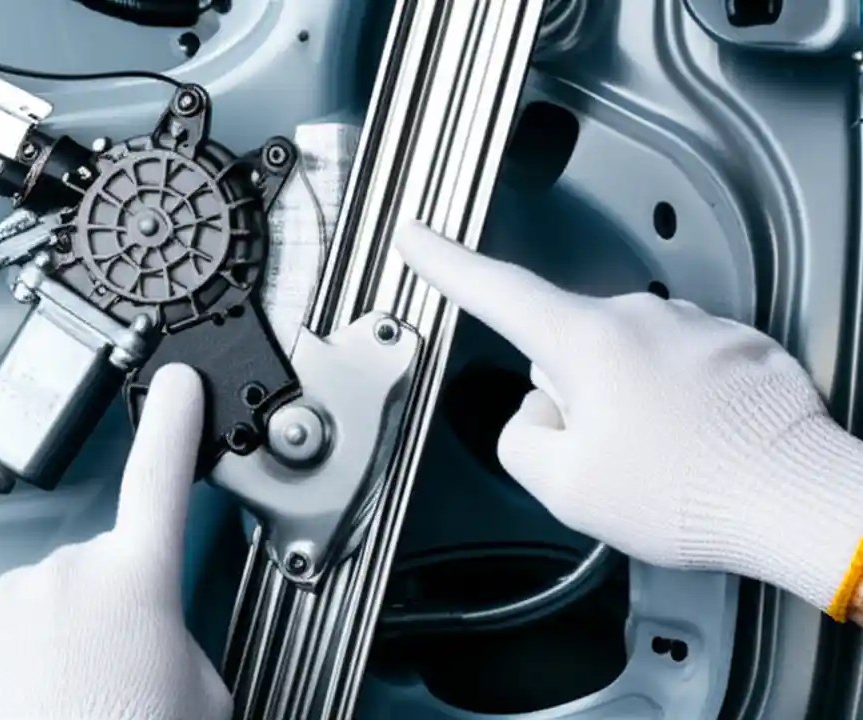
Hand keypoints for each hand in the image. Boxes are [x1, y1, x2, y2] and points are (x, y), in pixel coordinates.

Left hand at [0, 364, 231, 718]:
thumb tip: (157, 639)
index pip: (162, 476)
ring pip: (34, 607)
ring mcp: (6, 601)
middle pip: (92, 572)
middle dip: (101, 614)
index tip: (176, 385)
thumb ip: (180, 641)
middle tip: (114, 677)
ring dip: (47, 644)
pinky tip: (19, 706)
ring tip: (63, 703)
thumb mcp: (200, 693)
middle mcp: (67, 573)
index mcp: (139, 578)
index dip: (172, 424)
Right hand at [397, 221, 862, 619]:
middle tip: (607, 457)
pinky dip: (679, 401)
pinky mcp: (740, 343)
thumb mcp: (564, 487)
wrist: (796, 500)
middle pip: (566, 346)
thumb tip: (536, 413)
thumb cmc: (688, 495)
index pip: (498, 289)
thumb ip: (520, 439)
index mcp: (587, 341)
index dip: (447, 262)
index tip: (418, 236)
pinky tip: (700, 445)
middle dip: (571, 393)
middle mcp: (641, 317)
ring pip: (626, 357)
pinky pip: (680, 364)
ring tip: (664, 459)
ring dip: (629, 399)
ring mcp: (696, 326)